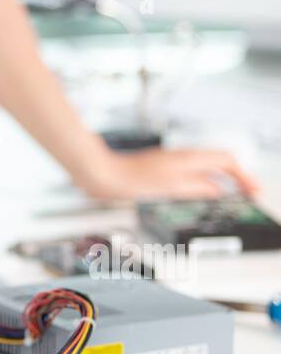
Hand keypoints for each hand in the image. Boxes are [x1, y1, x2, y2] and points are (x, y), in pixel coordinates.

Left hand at [76, 146, 259, 201]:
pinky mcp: (161, 170)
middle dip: (237, 177)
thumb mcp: (169, 187)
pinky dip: (204, 182)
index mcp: (186, 159)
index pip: (225, 160)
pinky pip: (191, 173)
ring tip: (232, 196)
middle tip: (248, 194)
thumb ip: (196, 187)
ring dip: (222, 179)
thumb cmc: (128, 179)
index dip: (243, 175)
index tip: (253, 190)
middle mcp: (181, 157)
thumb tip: (217, 189)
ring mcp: (171, 162)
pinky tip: (201, 193)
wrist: (101, 173)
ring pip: (205, 167)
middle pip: (218, 161)